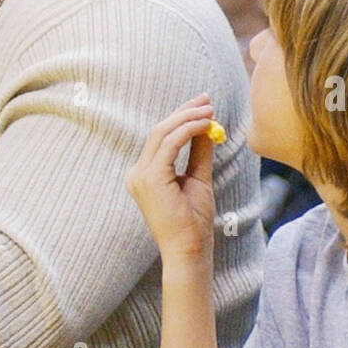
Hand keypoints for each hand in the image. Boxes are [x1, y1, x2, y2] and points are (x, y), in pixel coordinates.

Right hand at [126, 96, 219, 263]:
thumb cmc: (193, 221)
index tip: (203, 105)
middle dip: (184, 111)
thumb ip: (199, 153)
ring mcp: (140, 176)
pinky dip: (188, 130)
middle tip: (207, 99)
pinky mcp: (151, 178)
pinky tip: (206, 125)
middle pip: (159, 131)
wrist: (189, 248)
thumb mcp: (198, 179)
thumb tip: (207, 127)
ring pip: (162, 133)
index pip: (160, 138)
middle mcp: (137, 174)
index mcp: (144, 175)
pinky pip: (169, 144)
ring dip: (188, 118)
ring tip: (210, 111)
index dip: (180, 117)